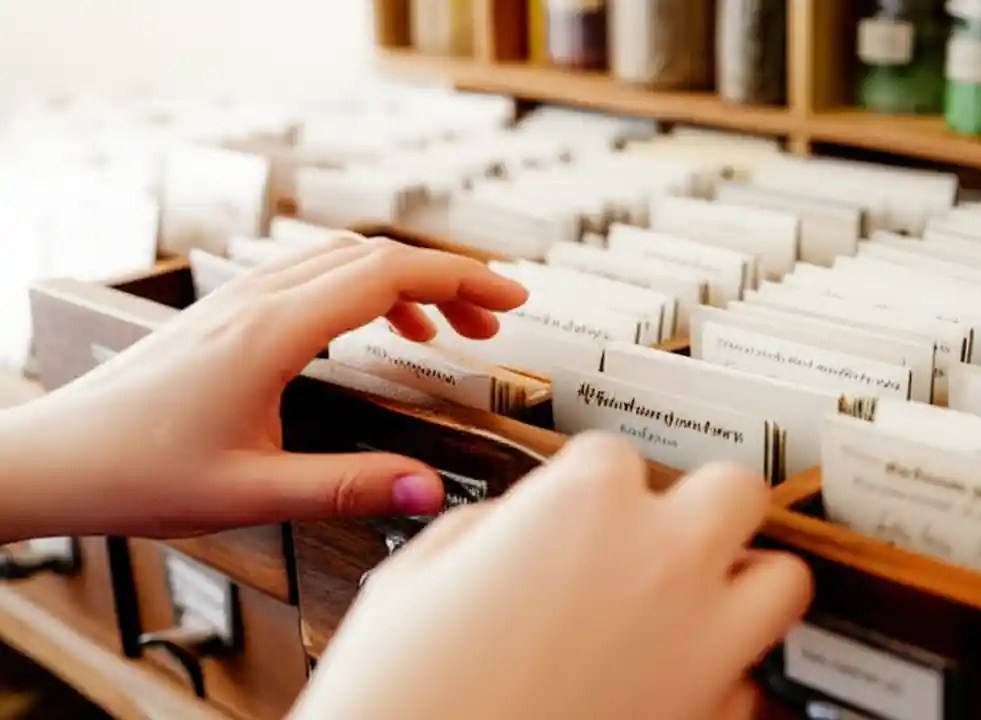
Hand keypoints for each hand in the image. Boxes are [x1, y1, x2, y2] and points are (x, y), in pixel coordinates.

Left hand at [0, 235, 526, 540]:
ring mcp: (238, 300)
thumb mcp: (252, 490)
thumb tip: (428, 490)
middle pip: (376, 256)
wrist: (56, 457)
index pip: (390, 274)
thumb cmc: (134, 471)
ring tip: (445, 328)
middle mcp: (257, 301)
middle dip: (448, 280)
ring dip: (406, 282)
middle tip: (493, 321)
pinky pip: (313, 276)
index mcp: (272, 331)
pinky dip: (364, 290)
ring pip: (344, 260)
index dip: (463, 278)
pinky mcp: (226, 314)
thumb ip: (349, 487)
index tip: (511, 296)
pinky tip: (372, 329)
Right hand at [293, 433, 812, 719]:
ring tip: (696, 600)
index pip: (615, 452)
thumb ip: (483, 531)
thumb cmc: (401, 701)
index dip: (587, 484)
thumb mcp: (412, 583)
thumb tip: (511, 529)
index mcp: (584, 506)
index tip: (575, 510)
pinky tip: (676, 684)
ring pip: (781, 578)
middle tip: (658, 535)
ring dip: (742, 582)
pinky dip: (725, 677)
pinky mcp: (718, 719)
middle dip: (697, 507)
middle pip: (732, 488)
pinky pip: (753, 681)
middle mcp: (661, 562)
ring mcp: (704, 643)